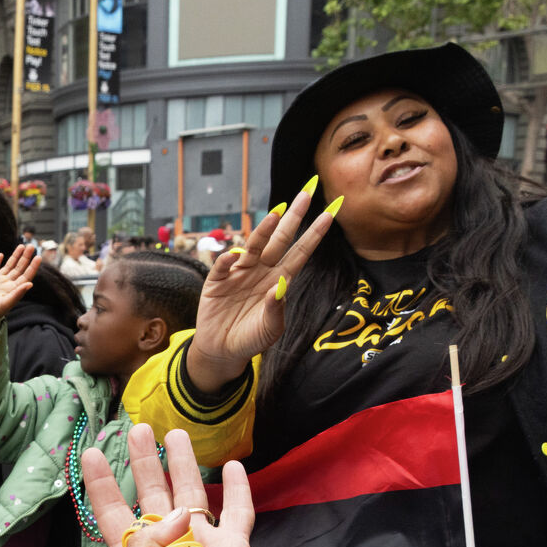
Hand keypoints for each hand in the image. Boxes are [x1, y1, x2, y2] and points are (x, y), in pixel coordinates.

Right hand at [0, 246, 39, 326]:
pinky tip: (1, 254)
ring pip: (8, 266)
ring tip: (21, 246)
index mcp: (13, 290)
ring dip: (15, 256)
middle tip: (31, 246)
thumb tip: (30, 284)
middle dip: (25, 257)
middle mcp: (7, 284)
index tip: (38, 257)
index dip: (32, 267)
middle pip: (19, 268)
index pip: (26, 276)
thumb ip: (17, 293)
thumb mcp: (5, 304)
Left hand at [82, 425, 265, 546]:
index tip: (91, 453)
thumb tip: (178, 512)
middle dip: (143, 461)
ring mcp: (200, 544)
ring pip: (191, 493)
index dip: (102, 484)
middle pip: (151, 493)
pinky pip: (238, 514)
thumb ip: (147, 543)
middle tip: (137, 429)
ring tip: (175, 434)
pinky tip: (233, 467)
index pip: (113, 512)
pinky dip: (238, 490)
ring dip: (183, 463)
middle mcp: (165, 544)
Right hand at [188, 184, 340, 389]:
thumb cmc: (251, 339)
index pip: (300, 252)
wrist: (223, 351)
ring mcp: (240, 273)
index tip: (329, 215)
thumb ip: (276, 309)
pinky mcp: (217, 281)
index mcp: (279, 280)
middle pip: (280, 240)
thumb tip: (280, 286)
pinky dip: (228, 259)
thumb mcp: (270, 329)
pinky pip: (223, 266)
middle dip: (293, 218)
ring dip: (263, 231)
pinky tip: (234, 256)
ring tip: (275, 215)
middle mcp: (262, 271)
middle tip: (306, 194)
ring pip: (254, 247)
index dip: (313, 234)